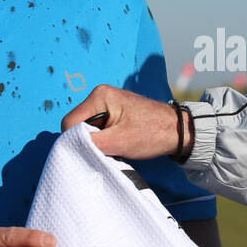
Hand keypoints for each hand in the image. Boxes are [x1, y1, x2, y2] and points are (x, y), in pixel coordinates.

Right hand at [62, 85, 189, 159]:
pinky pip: (99, 129)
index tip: (95, 150)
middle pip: (78, 125)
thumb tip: (68, 147)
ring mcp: (107, 104)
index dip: (76, 140)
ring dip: (98, 142)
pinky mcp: (114, 113)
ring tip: (116, 146)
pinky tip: (119, 144)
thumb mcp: (119, 141)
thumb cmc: (152, 133)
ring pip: (88, 129)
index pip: (69, 122)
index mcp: (99, 96)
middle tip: (109, 149)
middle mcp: (100, 96)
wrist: (178, 131)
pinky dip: (105, 140)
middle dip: (89, 141)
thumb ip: (91, 143)